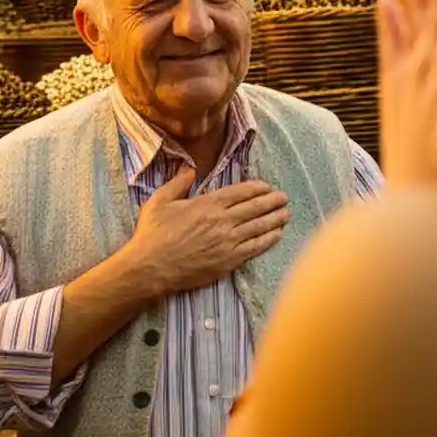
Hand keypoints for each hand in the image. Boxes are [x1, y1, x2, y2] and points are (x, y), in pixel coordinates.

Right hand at [124, 166, 290, 294]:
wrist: (150, 268)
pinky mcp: (228, 261)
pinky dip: (269, 239)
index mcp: (208, 204)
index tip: (267, 187)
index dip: (258, 188)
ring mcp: (228, 242)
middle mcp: (222, 221)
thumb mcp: (159, 201)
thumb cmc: (153, 234)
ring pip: (259, 227)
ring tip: (286, 214)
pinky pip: (255, 248)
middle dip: (273, 201)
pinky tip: (277, 234)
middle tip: (284, 198)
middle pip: (255, 207)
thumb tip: (190, 168)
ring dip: (275, 219)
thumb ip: (178, 182)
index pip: (241, 192)